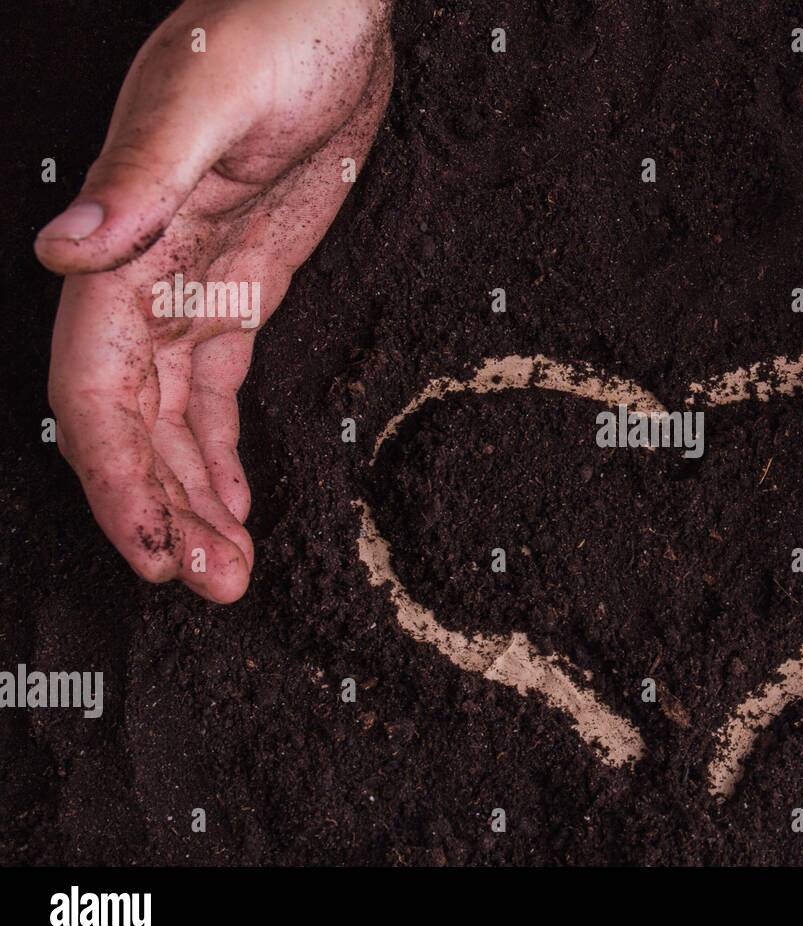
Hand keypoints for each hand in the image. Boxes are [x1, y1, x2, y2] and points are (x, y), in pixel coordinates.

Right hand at [41, 0, 391, 601]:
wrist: (324, 14)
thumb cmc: (267, 31)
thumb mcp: (210, 97)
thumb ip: (142, 179)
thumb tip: (68, 250)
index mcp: (128, 243)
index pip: (95, 384)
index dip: (114, 473)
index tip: (149, 543)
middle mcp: (148, 275)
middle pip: (135, 421)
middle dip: (163, 509)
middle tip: (207, 580)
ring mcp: (194, 287)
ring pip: (175, 419)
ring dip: (193, 497)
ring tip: (224, 566)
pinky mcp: (241, 286)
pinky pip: (216, 389)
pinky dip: (218, 451)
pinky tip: (228, 500)